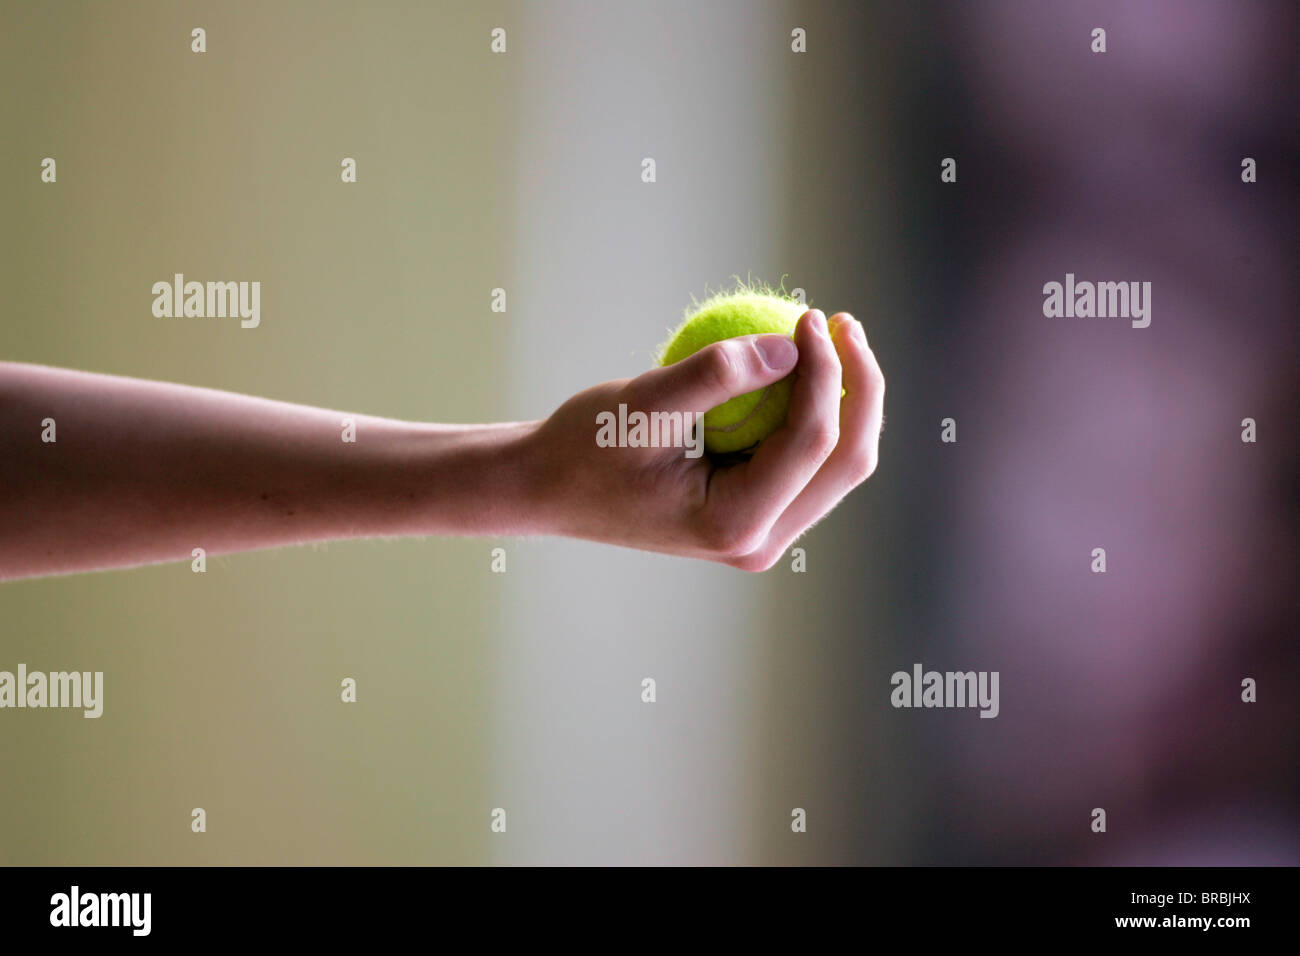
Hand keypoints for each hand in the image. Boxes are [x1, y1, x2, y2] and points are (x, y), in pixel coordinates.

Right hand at [526, 309, 884, 570]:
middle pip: (845, 463)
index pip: (811, 443)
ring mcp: (761, 534)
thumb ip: (715, 375)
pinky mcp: (755, 516)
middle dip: (861, 389)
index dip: (826, 372)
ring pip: (835, 467)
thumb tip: (791, 345)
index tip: (809, 315)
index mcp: (734, 523)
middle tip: (844, 321)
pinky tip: (806, 364)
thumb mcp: (641, 402)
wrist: (551, 488)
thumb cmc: (585, 445)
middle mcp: (758, 542)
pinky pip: (806, 464)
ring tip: (832, 337)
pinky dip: (814, 413)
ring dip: (845, 401)